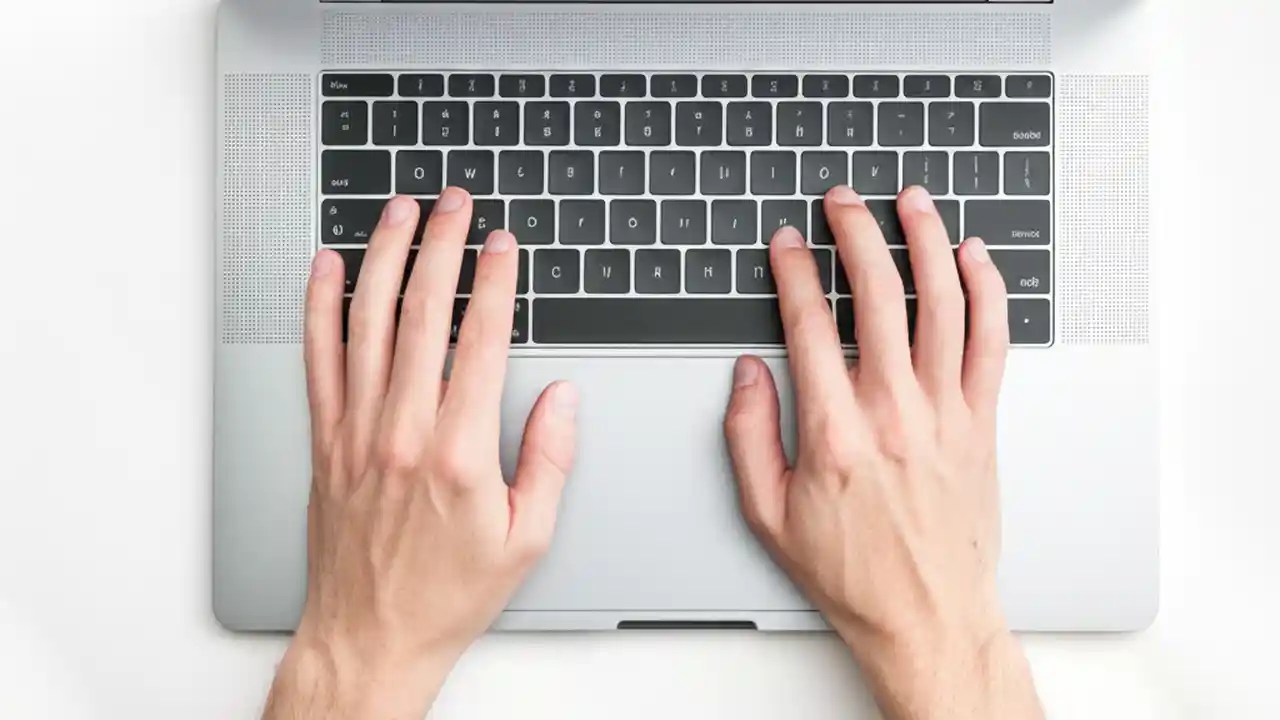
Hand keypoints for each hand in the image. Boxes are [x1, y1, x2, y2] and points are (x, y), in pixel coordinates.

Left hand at [265, 189, 577, 719]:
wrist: (372, 635)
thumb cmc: (448, 594)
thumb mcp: (528, 538)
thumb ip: (550, 460)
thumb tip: (562, 397)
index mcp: (460, 452)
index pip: (481, 340)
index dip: (494, 281)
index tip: (501, 243)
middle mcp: (402, 431)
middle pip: (422, 313)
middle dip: (440, 245)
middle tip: (454, 202)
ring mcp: (356, 431)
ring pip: (366, 322)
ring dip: (384, 256)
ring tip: (398, 212)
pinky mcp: (324, 440)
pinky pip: (318, 358)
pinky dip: (320, 306)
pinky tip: (328, 268)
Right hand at [724, 185, 1040, 718]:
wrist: (925, 616)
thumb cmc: (850, 572)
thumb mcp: (767, 513)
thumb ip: (747, 435)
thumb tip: (748, 373)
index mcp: (834, 432)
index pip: (810, 324)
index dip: (794, 271)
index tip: (786, 243)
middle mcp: (894, 412)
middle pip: (879, 295)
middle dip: (856, 232)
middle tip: (842, 201)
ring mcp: (946, 413)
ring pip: (943, 303)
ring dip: (926, 241)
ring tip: (911, 200)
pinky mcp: (983, 423)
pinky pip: (992, 341)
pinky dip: (988, 291)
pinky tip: (973, 258)